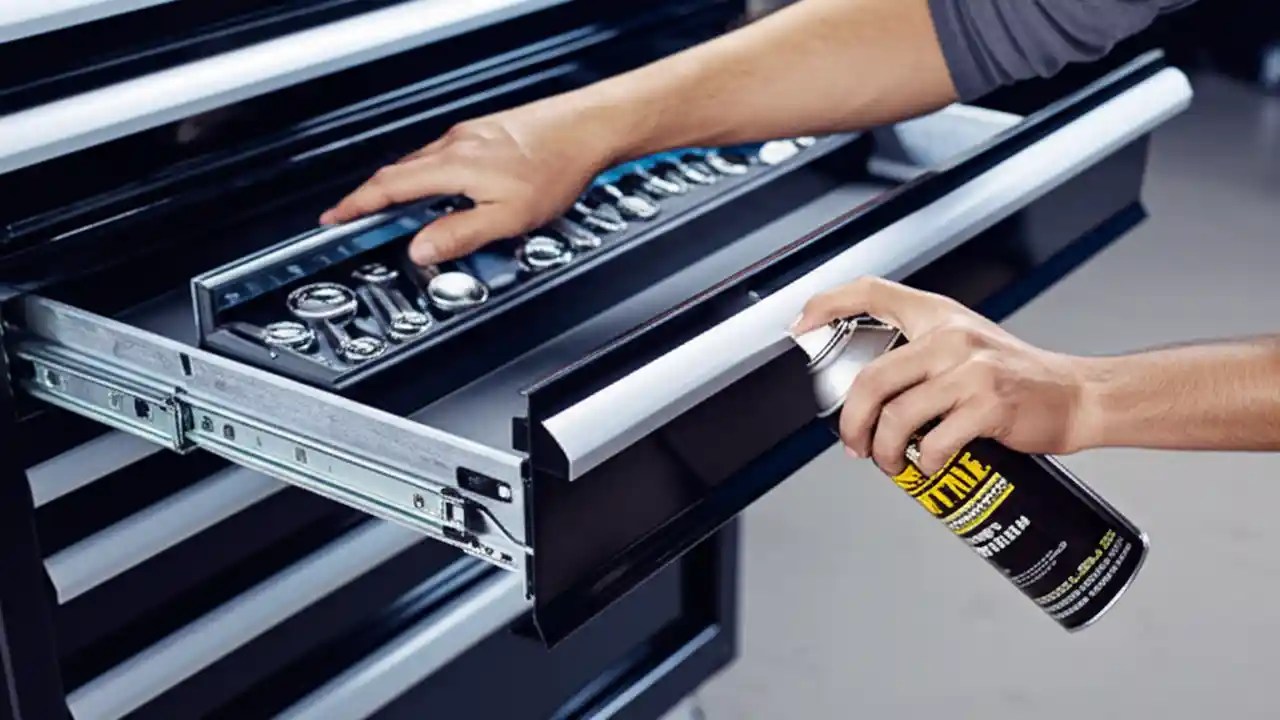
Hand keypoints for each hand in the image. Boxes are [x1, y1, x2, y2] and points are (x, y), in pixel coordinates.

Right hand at [319, 99, 617, 265]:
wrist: (587, 130)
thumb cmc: (556, 168)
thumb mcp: (508, 217)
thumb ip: (460, 234)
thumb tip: (420, 249)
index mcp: (453, 165)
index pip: (389, 187)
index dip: (356, 206)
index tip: (334, 220)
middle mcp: (455, 144)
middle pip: (397, 172)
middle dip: (370, 197)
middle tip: (352, 218)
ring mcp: (469, 135)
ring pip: (420, 162)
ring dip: (399, 185)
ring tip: (390, 210)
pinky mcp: (484, 133)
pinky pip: (440, 155)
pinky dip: (426, 174)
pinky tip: (440, 186)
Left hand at [792, 277, 1087, 475]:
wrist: (1076, 396)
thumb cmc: (1016, 377)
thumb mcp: (965, 345)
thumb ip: (920, 353)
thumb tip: (865, 390)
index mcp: (938, 316)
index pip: (873, 292)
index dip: (828, 303)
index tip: (800, 324)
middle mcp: (950, 336)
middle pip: (872, 378)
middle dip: (852, 420)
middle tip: (854, 442)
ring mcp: (971, 370)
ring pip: (897, 416)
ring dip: (885, 450)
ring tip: (892, 461)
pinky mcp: (989, 405)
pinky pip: (936, 441)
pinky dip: (926, 461)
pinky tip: (931, 464)